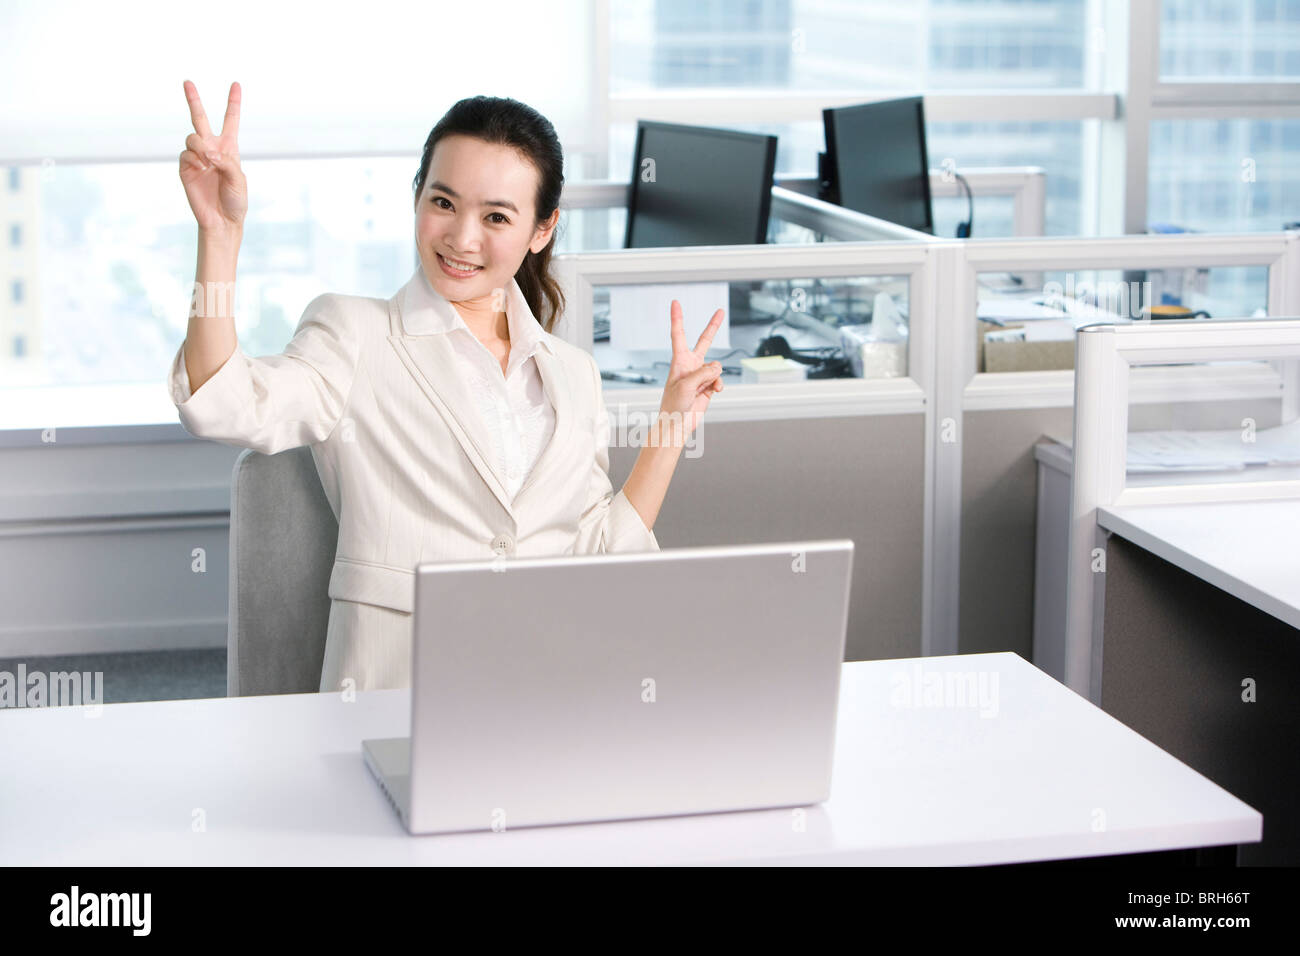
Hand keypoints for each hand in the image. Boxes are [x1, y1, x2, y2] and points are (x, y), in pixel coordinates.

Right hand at [179, 80, 246, 234]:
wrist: (222, 220)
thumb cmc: (235, 200)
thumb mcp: (239, 180)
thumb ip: (226, 162)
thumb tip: (208, 153)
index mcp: (229, 148)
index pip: (231, 120)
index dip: (233, 102)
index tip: (236, 84)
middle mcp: (211, 149)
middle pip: (200, 118)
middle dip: (193, 99)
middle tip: (187, 81)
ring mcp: (196, 157)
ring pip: (192, 137)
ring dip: (200, 146)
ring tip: (209, 161)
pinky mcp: (185, 168)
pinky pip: (185, 154)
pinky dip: (194, 159)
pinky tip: (201, 169)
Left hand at [658, 299, 724, 439]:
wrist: (678, 423)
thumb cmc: (674, 405)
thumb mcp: (685, 386)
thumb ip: (703, 373)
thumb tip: (718, 366)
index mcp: (679, 361)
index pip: (678, 335)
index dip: (677, 318)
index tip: (675, 302)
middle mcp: (691, 364)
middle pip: (704, 341)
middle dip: (713, 326)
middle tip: (721, 311)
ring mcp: (701, 374)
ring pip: (716, 367)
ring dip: (712, 378)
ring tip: (701, 389)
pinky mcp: (709, 385)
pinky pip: (719, 380)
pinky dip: (717, 386)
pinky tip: (712, 392)